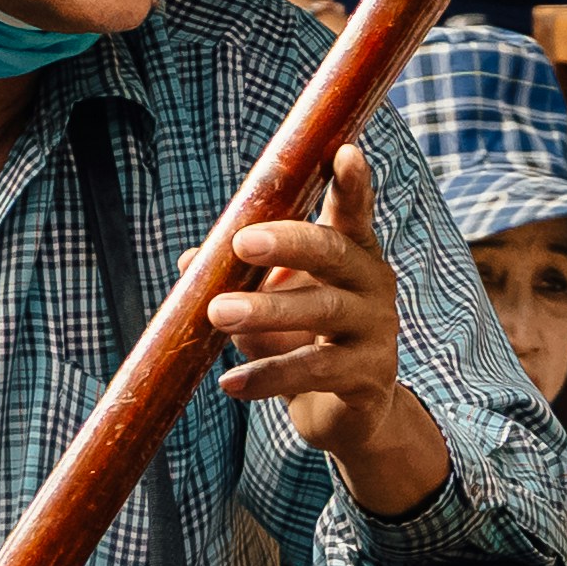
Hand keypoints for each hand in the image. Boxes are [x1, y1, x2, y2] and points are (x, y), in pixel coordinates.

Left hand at [207, 150, 405, 427]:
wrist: (346, 413)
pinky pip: (315, 370)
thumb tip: (188, 260)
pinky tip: (231, 383)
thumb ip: (239, 280)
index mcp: (352, 255)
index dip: (352, 184)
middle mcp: (373, 284)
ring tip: (216, 313)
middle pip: (335, 253)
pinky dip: (268, 376)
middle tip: (241, 242)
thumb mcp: (271, 304)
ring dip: (266, 311)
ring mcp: (377, 331)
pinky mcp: (369, 376)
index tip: (343, 152)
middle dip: (289, 243)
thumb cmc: (305, 340)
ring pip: (323, 311)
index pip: (353, 212)